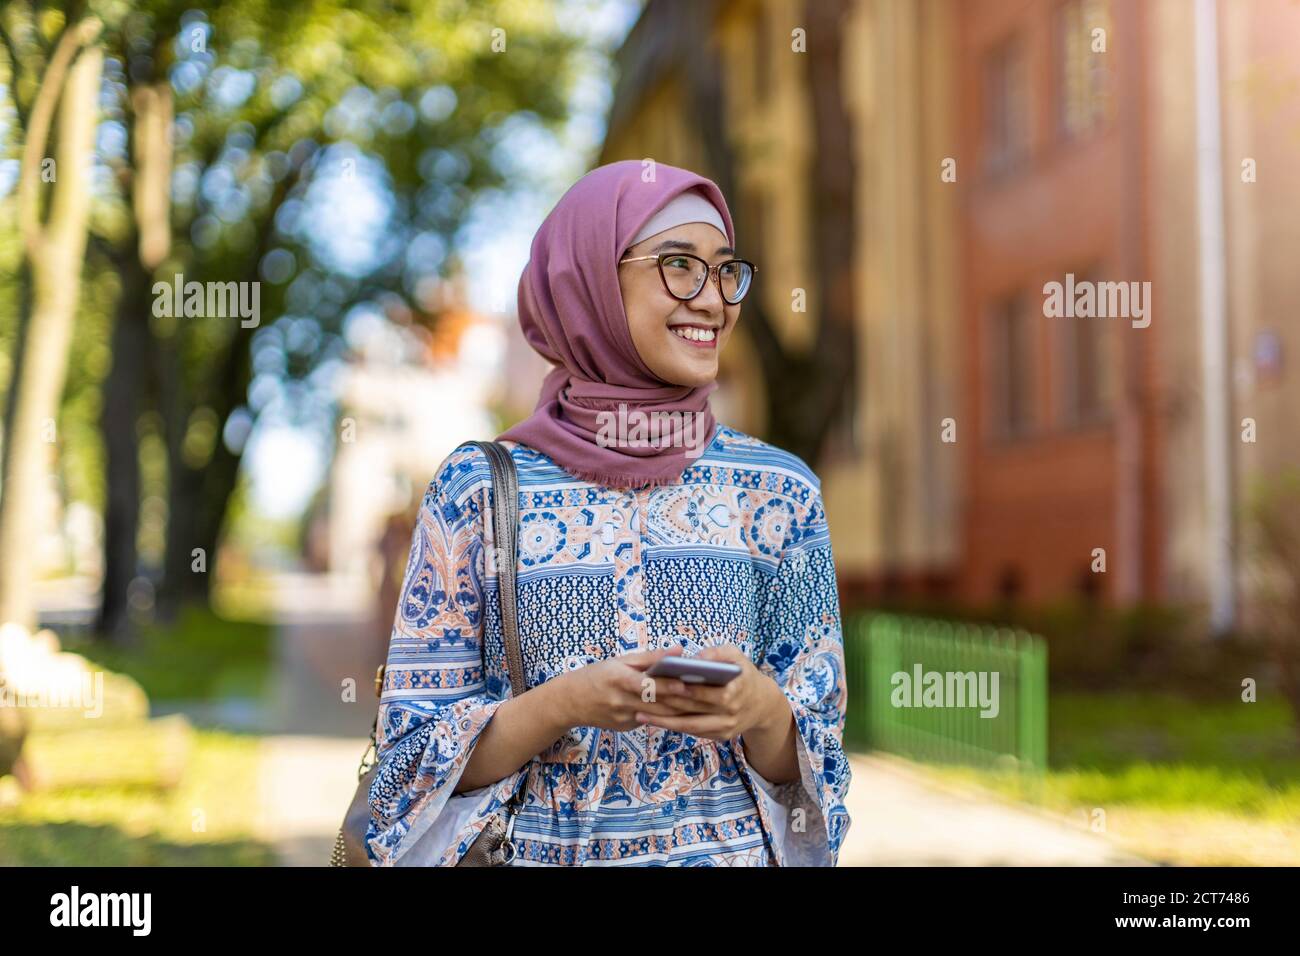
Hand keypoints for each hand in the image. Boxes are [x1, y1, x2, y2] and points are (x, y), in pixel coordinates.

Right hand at [562, 647, 697, 731]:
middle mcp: (621, 702)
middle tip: (706, 695)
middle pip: (658, 704)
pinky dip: (668, 716)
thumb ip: (650, 657)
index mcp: (618, 680)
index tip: (689, 683)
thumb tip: (678, 650)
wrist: (569, 702)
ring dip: (680, 711)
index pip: (648, 685)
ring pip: (658, 716)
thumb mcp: (619, 661)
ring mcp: (624, 718)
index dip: (669, 686)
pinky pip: (651, 720)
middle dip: (683, 701)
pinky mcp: (626, 728)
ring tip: (702, 704)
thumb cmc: (597, 675)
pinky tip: (686, 712)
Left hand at [633, 645, 790, 742]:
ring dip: (663, 722)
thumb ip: (715, 653)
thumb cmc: (744, 674)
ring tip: (640, 715)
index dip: (679, 689)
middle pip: (691, 710)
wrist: (763, 704)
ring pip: (689, 726)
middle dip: (664, 705)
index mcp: (733, 692)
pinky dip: (674, 727)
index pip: (701, 692)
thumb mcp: (735, 656)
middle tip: (640, 699)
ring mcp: (724, 728)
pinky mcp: (719, 737)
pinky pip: (693, 732)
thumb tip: (692, 658)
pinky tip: (655, 720)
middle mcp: (729, 714)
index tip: (657, 684)